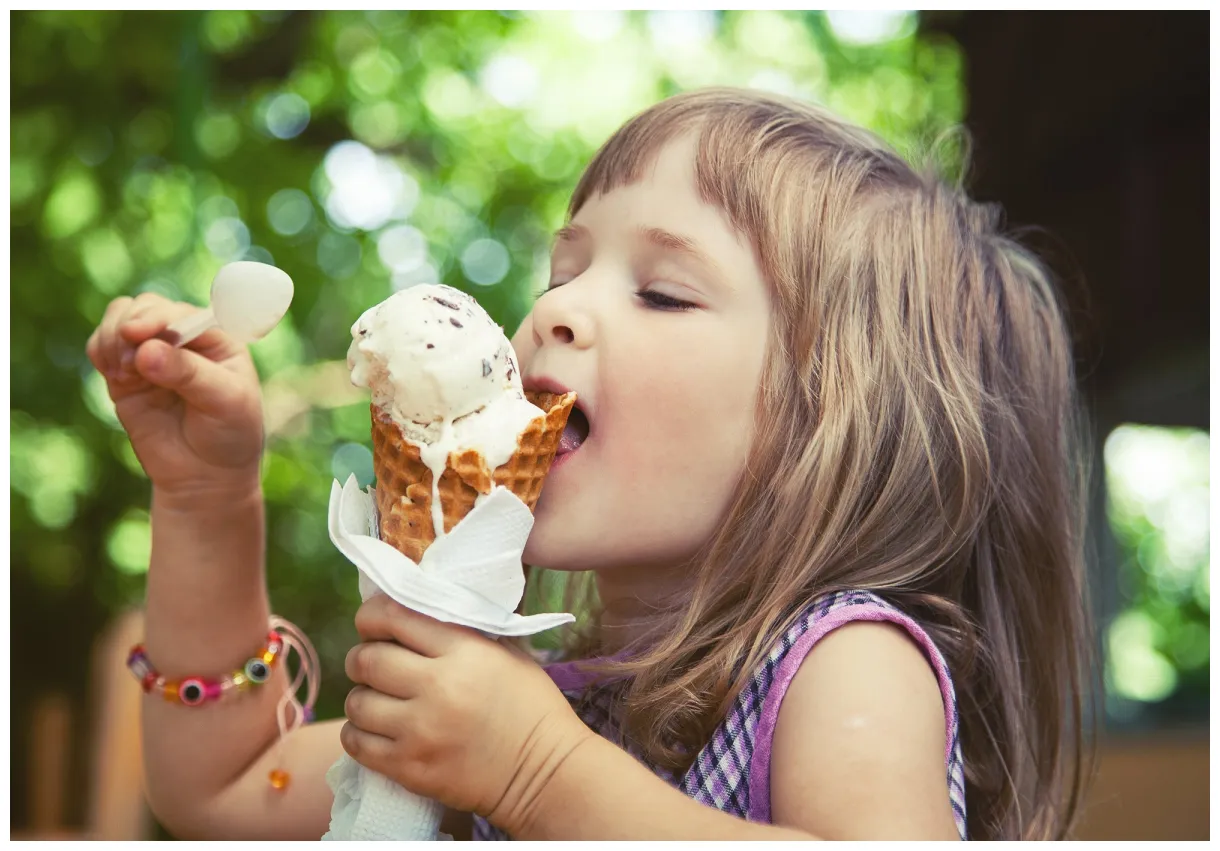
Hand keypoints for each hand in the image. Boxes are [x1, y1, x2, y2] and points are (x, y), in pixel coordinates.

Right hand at [85, 292, 264, 497]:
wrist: (206, 476)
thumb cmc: (229, 435)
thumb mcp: (224, 402)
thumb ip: (188, 374)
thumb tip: (146, 351)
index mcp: (218, 338)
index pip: (184, 312)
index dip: (159, 317)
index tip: (137, 334)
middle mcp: (184, 338)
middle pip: (147, 307)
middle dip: (130, 325)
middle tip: (127, 360)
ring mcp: (152, 353)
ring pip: (120, 319)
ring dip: (112, 337)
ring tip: (123, 372)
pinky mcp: (126, 373)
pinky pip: (102, 346)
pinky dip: (100, 350)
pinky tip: (115, 375)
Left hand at [340, 594, 591, 830]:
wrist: (545, 772)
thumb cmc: (531, 707)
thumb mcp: (506, 652)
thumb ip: (459, 631)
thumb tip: (411, 613)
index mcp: (464, 651)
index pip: (393, 617)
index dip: (371, 617)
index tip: (372, 625)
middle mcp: (438, 687)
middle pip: (366, 660)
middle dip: (362, 658)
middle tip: (373, 664)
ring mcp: (420, 731)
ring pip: (357, 703)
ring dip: (362, 697)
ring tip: (377, 700)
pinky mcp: (410, 768)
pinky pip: (356, 743)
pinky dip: (358, 732)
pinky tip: (376, 729)